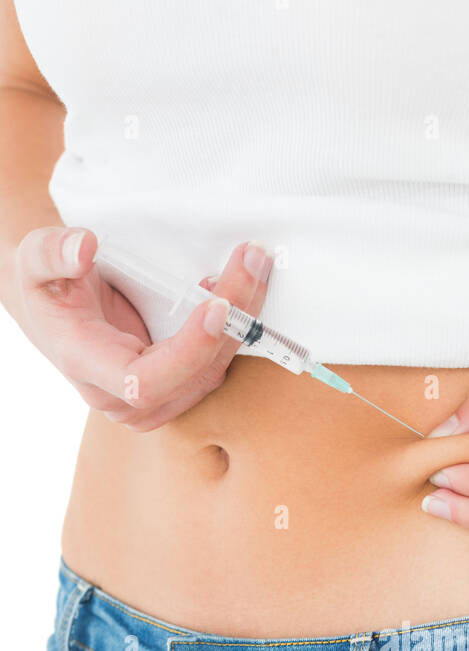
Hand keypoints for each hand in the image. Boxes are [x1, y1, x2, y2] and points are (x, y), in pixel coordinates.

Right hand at [13, 226, 272, 429]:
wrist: (61, 315)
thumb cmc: (48, 287)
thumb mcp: (34, 260)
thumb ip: (51, 252)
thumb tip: (83, 247)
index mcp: (87, 366)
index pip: (144, 380)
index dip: (187, 349)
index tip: (217, 304)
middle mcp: (123, 398)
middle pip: (193, 373)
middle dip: (232, 319)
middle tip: (252, 261)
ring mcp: (154, 403)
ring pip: (213, 372)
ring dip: (243, 320)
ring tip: (253, 265)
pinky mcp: (177, 392)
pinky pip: (215, 367)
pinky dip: (235, 328)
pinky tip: (241, 287)